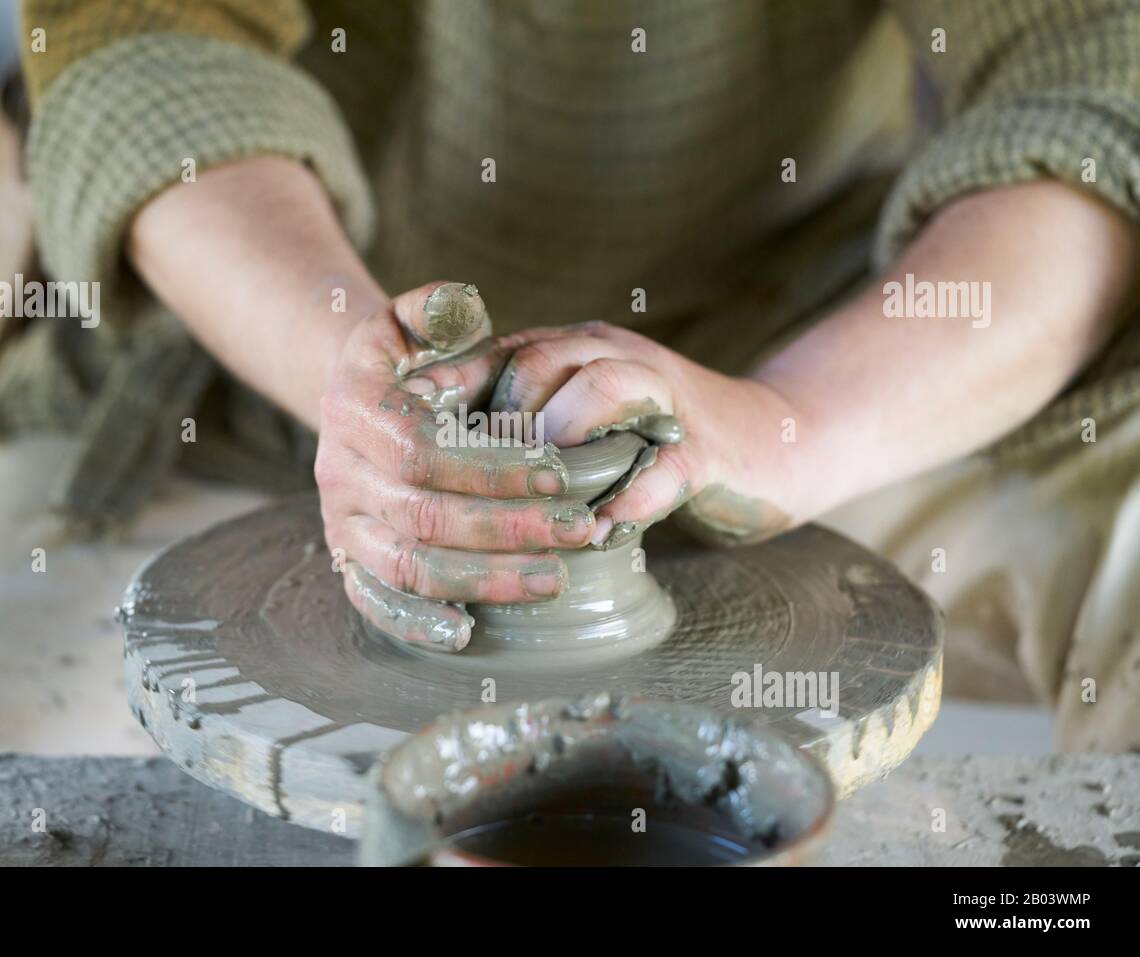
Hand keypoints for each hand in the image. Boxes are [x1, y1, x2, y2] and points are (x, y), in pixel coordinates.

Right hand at [315, 282, 598, 652]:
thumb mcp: (402, 323)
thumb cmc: (400, 370)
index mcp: (354, 411)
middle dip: (509, 527)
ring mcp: (341, 525)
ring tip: (556, 576)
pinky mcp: (348, 563)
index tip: (559, 473)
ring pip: (410, 566)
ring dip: (486, 579)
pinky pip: (378, 603)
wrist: (351, 415)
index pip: (424, 448)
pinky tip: (471, 633)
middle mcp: (338, 473)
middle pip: (425, 515)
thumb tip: (463, 305)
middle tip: (579, 529)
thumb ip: (433, 310)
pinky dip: (420, 623)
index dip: (494, 466)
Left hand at [413, 320, 810, 548]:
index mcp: (576, 351)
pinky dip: (627, 498)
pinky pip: (662, 466)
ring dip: (553, 439)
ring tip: (522, 492)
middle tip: (448, 475)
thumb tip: (439, 464)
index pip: (497, 351)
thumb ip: (525, 425)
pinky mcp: (705, 450)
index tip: (395, 420)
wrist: (773, 443)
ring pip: (599, 390)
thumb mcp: (584, 417)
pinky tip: (596, 531)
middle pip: (534, 363)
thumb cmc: (657, 437)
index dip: (445, 385)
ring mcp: (662, 400)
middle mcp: (614, 359)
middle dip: (487, 419)